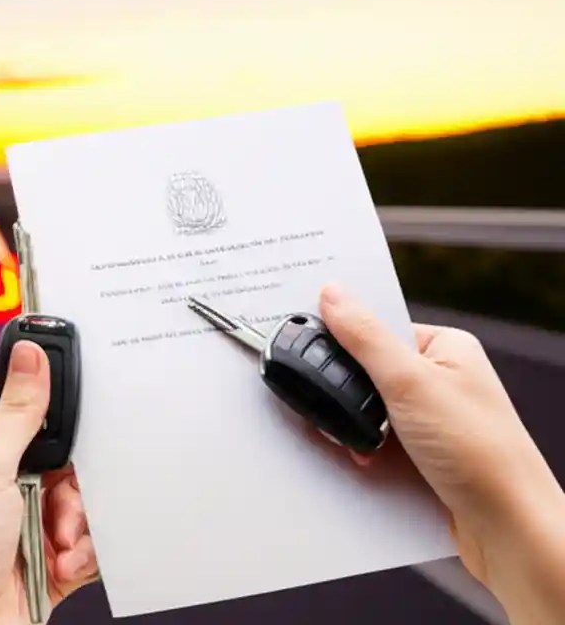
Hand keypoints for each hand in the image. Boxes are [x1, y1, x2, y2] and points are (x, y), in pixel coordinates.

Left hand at [0, 340, 97, 624]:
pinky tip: (62, 563)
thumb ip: (16, 410)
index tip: (74, 426)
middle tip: (57, 498)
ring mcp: (25, 518)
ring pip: (83, 500)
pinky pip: (90, 541)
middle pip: (67, 456)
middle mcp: (2, 479)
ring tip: (56, 540)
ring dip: (78, 524)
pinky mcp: (48, 555)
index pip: (27, 405)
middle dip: (73, 483)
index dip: (56, 415)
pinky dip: (84, 553)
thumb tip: (28, 353)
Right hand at [319, 283, 564, 620]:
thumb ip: (364, 336)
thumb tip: (332, 293)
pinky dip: (365, 453)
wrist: (507, 526)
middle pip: (367, 372)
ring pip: (368, 411)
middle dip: (347, 396)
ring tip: (362, 446)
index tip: (314, 354)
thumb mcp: (410, 382)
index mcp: (446, 348)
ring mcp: (433, 418)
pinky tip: (368, 463)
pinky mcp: (424, 453)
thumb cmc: (480, 452)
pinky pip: (377, 443)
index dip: (342, 343)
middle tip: (339, 410)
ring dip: (355, 430)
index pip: (377, 328)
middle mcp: (442, 379)